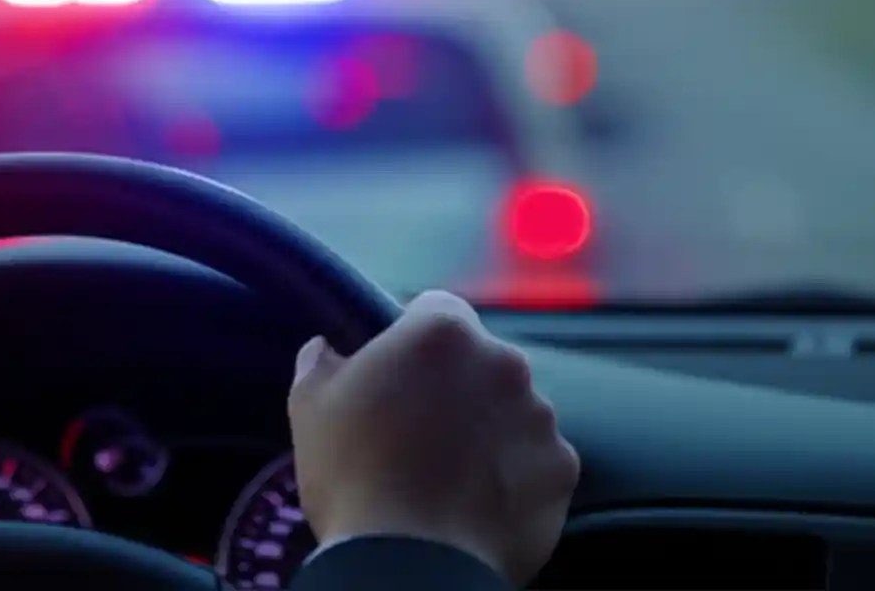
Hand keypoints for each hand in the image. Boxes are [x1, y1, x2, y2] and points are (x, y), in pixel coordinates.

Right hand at [288, 290, 579, 585]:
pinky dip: (516, 474)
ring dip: (490, 428)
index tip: (399, 375)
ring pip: (513, 409)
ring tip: (452, 473)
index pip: (437, 310)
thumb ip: (322, 362)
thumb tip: (325, 348)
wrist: (408, 564)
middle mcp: (504, 361)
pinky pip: (537, 459)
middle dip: (458, 385)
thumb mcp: (311, 407)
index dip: (415, 339)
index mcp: (443, 332)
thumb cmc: (353, 474)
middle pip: (481, 360)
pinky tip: (479, 501)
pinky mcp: (563, 468)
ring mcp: (541, 415)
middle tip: (422, 430)